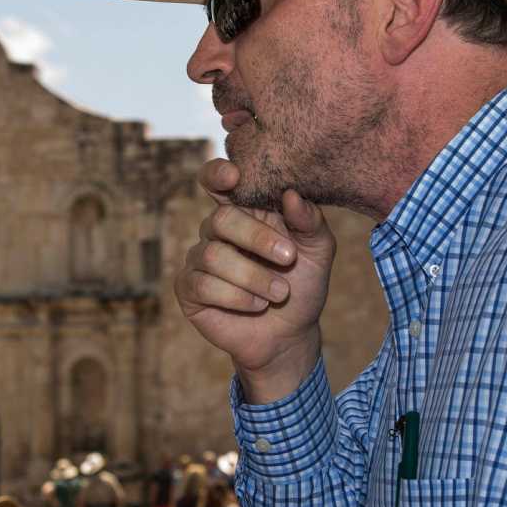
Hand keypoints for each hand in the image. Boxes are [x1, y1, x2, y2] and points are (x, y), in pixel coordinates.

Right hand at [176, 159, 334, 397]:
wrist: (291, 333)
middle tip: (289, 258)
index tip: (235, 177)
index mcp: (244, 210)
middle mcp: (216, 230)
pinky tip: (257, 306)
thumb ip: (309, 220)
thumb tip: (291, 194)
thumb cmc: (302, 284)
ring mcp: (199, 258)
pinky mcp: (188, 289)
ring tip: (279, 293)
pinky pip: (204, 285)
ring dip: (254, 277)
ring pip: (214, 256)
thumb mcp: (317, 250)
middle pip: (221, 219)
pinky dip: (237, 298)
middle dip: (257, 239)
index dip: (217, 173)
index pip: (216, 180)